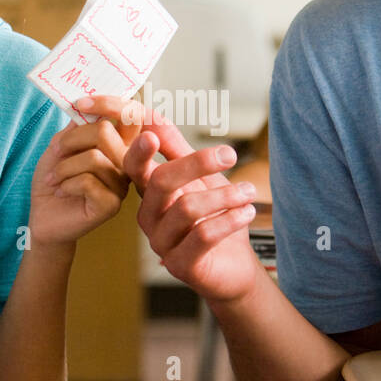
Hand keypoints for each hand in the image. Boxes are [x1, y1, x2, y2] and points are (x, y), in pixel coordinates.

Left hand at [29, 109, 130, 247]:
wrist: (43, 215)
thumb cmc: (54, 179)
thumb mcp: (60, 145)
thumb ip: (77, 126)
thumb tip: (88, 104)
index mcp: (119, 145)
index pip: (131, 116)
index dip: (111, 103)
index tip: (81, 102)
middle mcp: (126, 163)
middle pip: (106, 131)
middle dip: (71, 138)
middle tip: (56, 151)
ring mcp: (121, 185)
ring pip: (94, 157)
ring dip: (64, 166)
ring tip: (54, 178)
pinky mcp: (111, 205)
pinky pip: (88, 182)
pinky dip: (66, 183)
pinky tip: (61, 191)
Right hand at [77, 96, 259, 302]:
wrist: (234, 266)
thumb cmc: (215, 218)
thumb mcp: (199, 177)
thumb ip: (175, 148)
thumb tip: (152, 114)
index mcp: (149, 191)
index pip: (132, 163)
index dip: (136, 146)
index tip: (150, 134)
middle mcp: (149, 216)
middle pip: (160, 180)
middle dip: (197, 163)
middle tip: (230, 154)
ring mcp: (162, 242)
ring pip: (186, 208)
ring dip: (224, 195)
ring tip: (248, 192)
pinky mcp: (180, 264)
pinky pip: (202, 236)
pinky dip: (229, 220)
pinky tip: (246, 212)